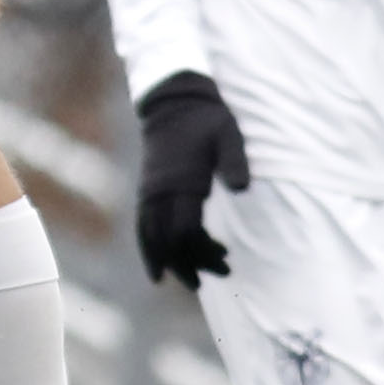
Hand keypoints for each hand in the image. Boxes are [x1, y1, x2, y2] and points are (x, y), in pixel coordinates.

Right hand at [134, 70, 249, 286]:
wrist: (172, 102)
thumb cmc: (205, 119)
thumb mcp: (227, 134)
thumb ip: (235, 160)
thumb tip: (241, 188)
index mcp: (183, 180)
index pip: (186, 229)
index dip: (202, 251)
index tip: (223, 260)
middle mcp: (161, 191)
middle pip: (168, 240)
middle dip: (189, 264)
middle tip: (216, 275)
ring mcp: (150, 191)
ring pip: (151, 236)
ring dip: (168, 261)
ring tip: (186, 281)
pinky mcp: (147, 190)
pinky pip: (142, 225)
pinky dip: (147, 248)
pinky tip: (157, 268)